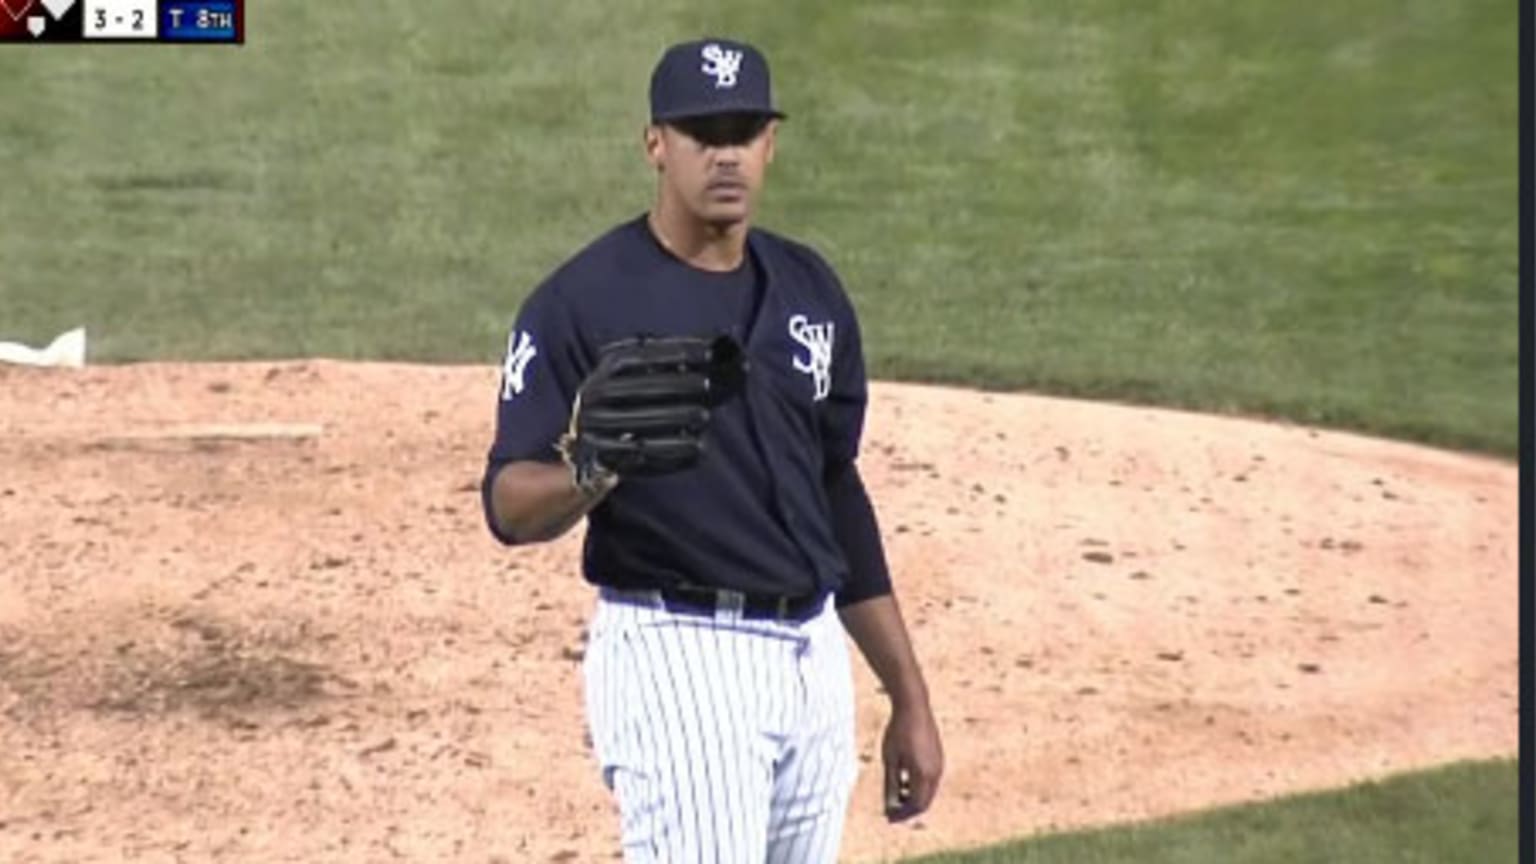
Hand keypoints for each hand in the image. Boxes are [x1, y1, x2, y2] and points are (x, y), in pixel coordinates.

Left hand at [882, 701, 943, 822]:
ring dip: (914, 798)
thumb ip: (891, 784)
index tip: (888, 817)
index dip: (902, 814)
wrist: (914, 706)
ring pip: (929, 791)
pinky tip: (905, 781)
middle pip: (925, 801)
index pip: (916, 805)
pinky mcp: (939, 757)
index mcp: (923, 773)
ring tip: (896, 796)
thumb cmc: (898, 731)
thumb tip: (889, 805)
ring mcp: (940, 764)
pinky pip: (932, 780)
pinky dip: (920, 787)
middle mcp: (936, 772)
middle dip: (908, 809)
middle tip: (891, 811)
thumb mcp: (890, 759)